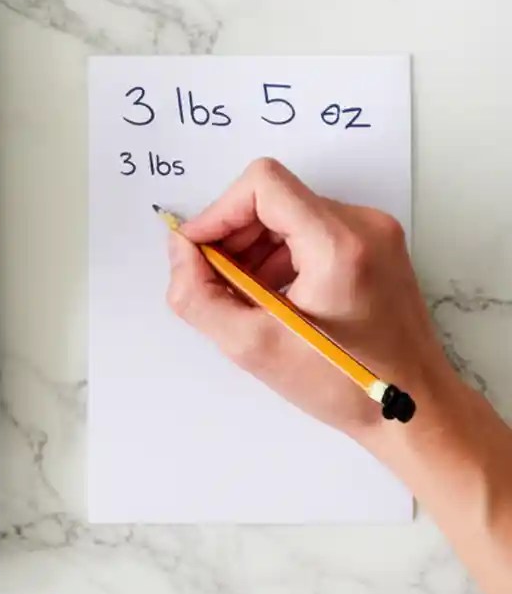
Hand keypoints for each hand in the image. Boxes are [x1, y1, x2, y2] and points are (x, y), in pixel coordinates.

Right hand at [164, 157, 458, 438]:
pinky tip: (273, 297)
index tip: (199, 250)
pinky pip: (310, 229)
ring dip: (253, 248)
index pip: (263, 185)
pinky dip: (279, 255)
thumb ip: (197, 295)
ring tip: (246, 297)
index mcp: (339, 244)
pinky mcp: (374, 246)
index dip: (219, 212)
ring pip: (288, 213)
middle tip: (216, 283)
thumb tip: (180, 251)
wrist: (414, 409)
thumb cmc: (345, 385)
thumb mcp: (252, 347)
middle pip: (273, 197)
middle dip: (232, 236)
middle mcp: (363, 225)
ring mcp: (373, 232)